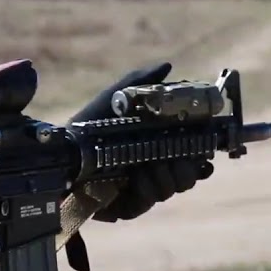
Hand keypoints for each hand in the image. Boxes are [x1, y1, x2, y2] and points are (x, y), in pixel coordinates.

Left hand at [71, 61, 214, 221]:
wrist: (65, 151)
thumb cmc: (90, 123)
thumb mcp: (116, 97)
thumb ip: (141, 82)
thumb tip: (166, 66)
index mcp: (158, 143)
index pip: (193, 151)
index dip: (203, 151)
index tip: (205, 148)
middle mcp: (156, 166)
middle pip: (191, 174)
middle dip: (189, 166)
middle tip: (178, 158)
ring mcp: (145, 186)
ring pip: (176, 187)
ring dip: (168, 176)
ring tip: (150, 165)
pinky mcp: (132, 204)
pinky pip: (152, 200)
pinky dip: (149, 188)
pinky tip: (137, 178)